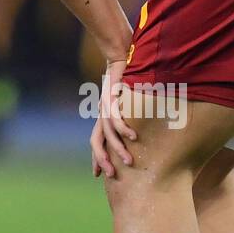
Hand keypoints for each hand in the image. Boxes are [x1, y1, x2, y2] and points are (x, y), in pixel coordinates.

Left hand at [90, 58, 137, 177]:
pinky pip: (117, 117)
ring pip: (108, 133)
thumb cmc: (127, 81)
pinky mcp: (112, 97)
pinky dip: (124, 128)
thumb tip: (138, 133)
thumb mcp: (126, 103)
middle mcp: (102, 113)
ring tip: (129, 161)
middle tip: (113, 175)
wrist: (122, 57)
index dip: (96, 157)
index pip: (96, 141)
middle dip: (103, 159)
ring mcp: (106, 106)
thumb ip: (128, 118)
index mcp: (103, 116)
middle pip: (97, 141)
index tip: (98, 175)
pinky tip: (133, 138)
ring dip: (118, 148)